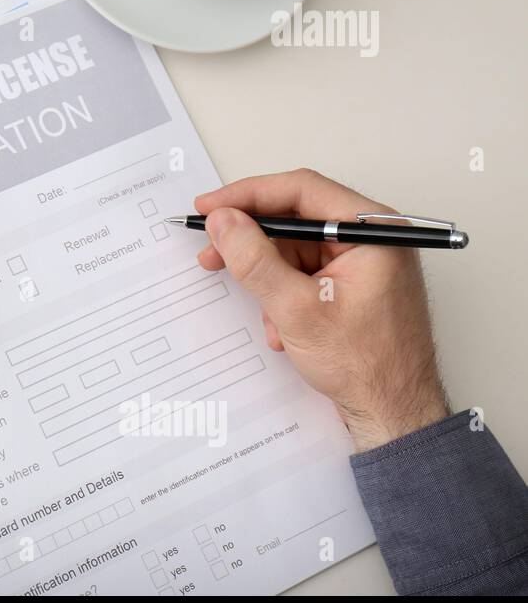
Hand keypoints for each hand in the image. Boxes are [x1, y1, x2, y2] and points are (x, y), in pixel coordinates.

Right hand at [195, 168, 448, 451]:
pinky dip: (283, 294)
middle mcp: (372, 238)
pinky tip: (281, 326)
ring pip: (295, 249)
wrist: (393, 414)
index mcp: (372, 230)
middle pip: (296, 218)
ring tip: (260, 309)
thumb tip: (223, 221)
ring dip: (268, 277)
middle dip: (252, 240)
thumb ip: (254, 259)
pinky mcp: (354, 284)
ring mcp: (364, 262)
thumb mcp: (296, 308)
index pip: (301, 189)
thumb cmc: (366, 365)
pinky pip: (305, 273)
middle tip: (212, 250)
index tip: (210, 208)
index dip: (248, 195)